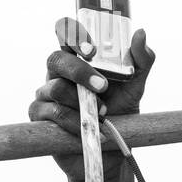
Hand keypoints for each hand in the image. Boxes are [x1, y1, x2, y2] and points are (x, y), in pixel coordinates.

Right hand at [27, 19, 155, 181]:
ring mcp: (46, 93)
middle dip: (79, 71)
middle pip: (56, 58)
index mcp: (79, 58)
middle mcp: (59, 73)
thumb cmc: (120, 111)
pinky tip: (91, 129)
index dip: (73, 33)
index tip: (91, 49)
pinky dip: (75, 122)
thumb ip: (141, 60)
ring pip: (55, 89)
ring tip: (103, 114)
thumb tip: (140, 33)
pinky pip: (53, 113)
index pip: (66, 32)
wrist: (112, 149)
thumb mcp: (136, 85)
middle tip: (103, 86)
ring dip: (82, 103)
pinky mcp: (40, 116)